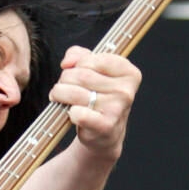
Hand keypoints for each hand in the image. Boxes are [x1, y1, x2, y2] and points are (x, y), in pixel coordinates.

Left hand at [49, 47, 141, 168]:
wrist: (105, 134)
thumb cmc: (99, 98)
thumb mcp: (95, 71)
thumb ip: (80, 56)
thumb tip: (67, 62)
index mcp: (129, 73)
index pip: (92, 59)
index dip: (77, 64)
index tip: (73, 71)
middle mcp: (125, 91)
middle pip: (81, 75)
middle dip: (65, 80)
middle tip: (62, 88)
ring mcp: (116, 109)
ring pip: (75, 92)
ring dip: (59, 94)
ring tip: (59, 97)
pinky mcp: (105, 126)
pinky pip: (78, 113)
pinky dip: (69, 112)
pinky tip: (71, 113)